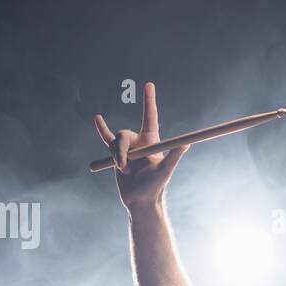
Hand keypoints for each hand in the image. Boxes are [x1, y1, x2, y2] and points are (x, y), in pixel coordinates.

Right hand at [93, 82, 188, 208]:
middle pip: (124, 134)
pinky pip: (107, 139)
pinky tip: (97, 118)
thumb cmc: (155, 186)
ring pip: (114, 142)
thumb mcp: (165, 171)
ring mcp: (128, 148)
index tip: (149, 84)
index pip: (150, 116)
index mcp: (152, 141)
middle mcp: (140, 142)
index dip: (149, 100)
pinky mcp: (117, 156)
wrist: (140, 200)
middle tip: (125, 166)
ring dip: (117, 157)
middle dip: (121, 150)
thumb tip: (187, 144)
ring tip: (124, 171)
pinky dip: (102, 129)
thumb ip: (174, 156)